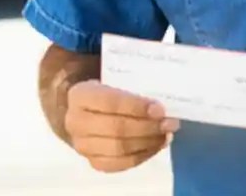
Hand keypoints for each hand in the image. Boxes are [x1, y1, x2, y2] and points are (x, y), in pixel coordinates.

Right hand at [65, 80, 180, 172]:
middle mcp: (76, 122)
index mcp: (80, 95)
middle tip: (170, 123)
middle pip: (116, 129)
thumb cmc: (106, 91)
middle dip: (148, 127)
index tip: (160, 109)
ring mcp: (82, 146)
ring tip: (166, 135)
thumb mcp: (113, 81)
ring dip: (148, 143)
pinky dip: (142, 156)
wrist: (84, 111)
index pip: (110, 102)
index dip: (136, 107)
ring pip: (118, 149)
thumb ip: (133, 88)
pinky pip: (120, 164)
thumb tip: (161, 103)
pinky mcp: (93, 162)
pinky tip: (156, 145)